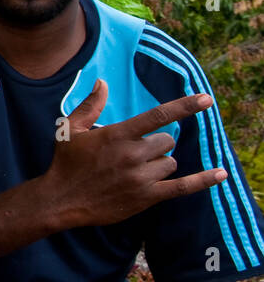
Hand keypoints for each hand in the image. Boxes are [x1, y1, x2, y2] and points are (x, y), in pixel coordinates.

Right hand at [43, 79, 226, 228]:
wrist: (60, 200)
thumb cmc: (65, 162)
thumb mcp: (70, 129)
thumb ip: (90, 105)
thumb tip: (102, 82)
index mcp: (117, 135)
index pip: (158, 116)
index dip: (185, 106)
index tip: (206, 99)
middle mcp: (132, 154)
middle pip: (166, 141)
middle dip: (156, 144)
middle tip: (135, 152)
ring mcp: (141, 177)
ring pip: (170, 162)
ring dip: (160, 162)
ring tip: (136, 169)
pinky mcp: (146, 197)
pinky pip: (182, 187)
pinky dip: (203, 181)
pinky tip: (221, 173)